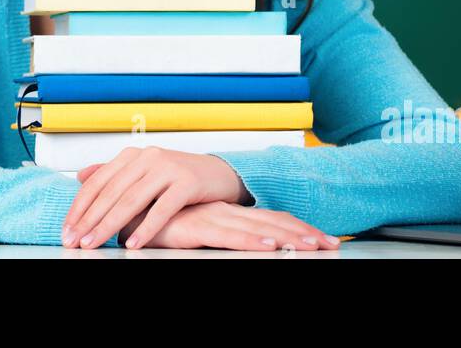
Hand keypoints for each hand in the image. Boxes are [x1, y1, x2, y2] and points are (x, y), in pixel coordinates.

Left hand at [62, 147, 250, 248]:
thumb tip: (81, 176)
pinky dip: (146, 227)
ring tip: (95, 243)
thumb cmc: (178, 177)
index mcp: (133, 156)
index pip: (98, 182)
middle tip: (75, 241)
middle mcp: (147, 158)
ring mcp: (167, 168)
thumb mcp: (143, 171)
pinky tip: (133, 243)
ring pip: (132, 200)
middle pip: (111, 192)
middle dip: (89, 220)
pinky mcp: (187, 182)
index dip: (80, 207)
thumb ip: (113, 173)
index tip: (67, 229)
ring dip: (110, 225)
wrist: (219, 173)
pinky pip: (162, 208)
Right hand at [119, 201, 341, 250]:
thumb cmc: (159, 225)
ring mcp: (213, 218)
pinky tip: (270, 247)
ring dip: (287, 238)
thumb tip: (240, 240)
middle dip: (304, 234)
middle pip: (273, 222)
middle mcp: (226, 212)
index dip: (298, 228)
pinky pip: (229, 236)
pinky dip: (251, 241)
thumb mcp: (194, 231)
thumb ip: (215, 232)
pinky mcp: (197, 227)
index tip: (323, 239)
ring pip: (258, 228)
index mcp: (228, 212)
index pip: (270, 218)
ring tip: (312, 248)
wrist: (128, 216)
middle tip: (332, 244)